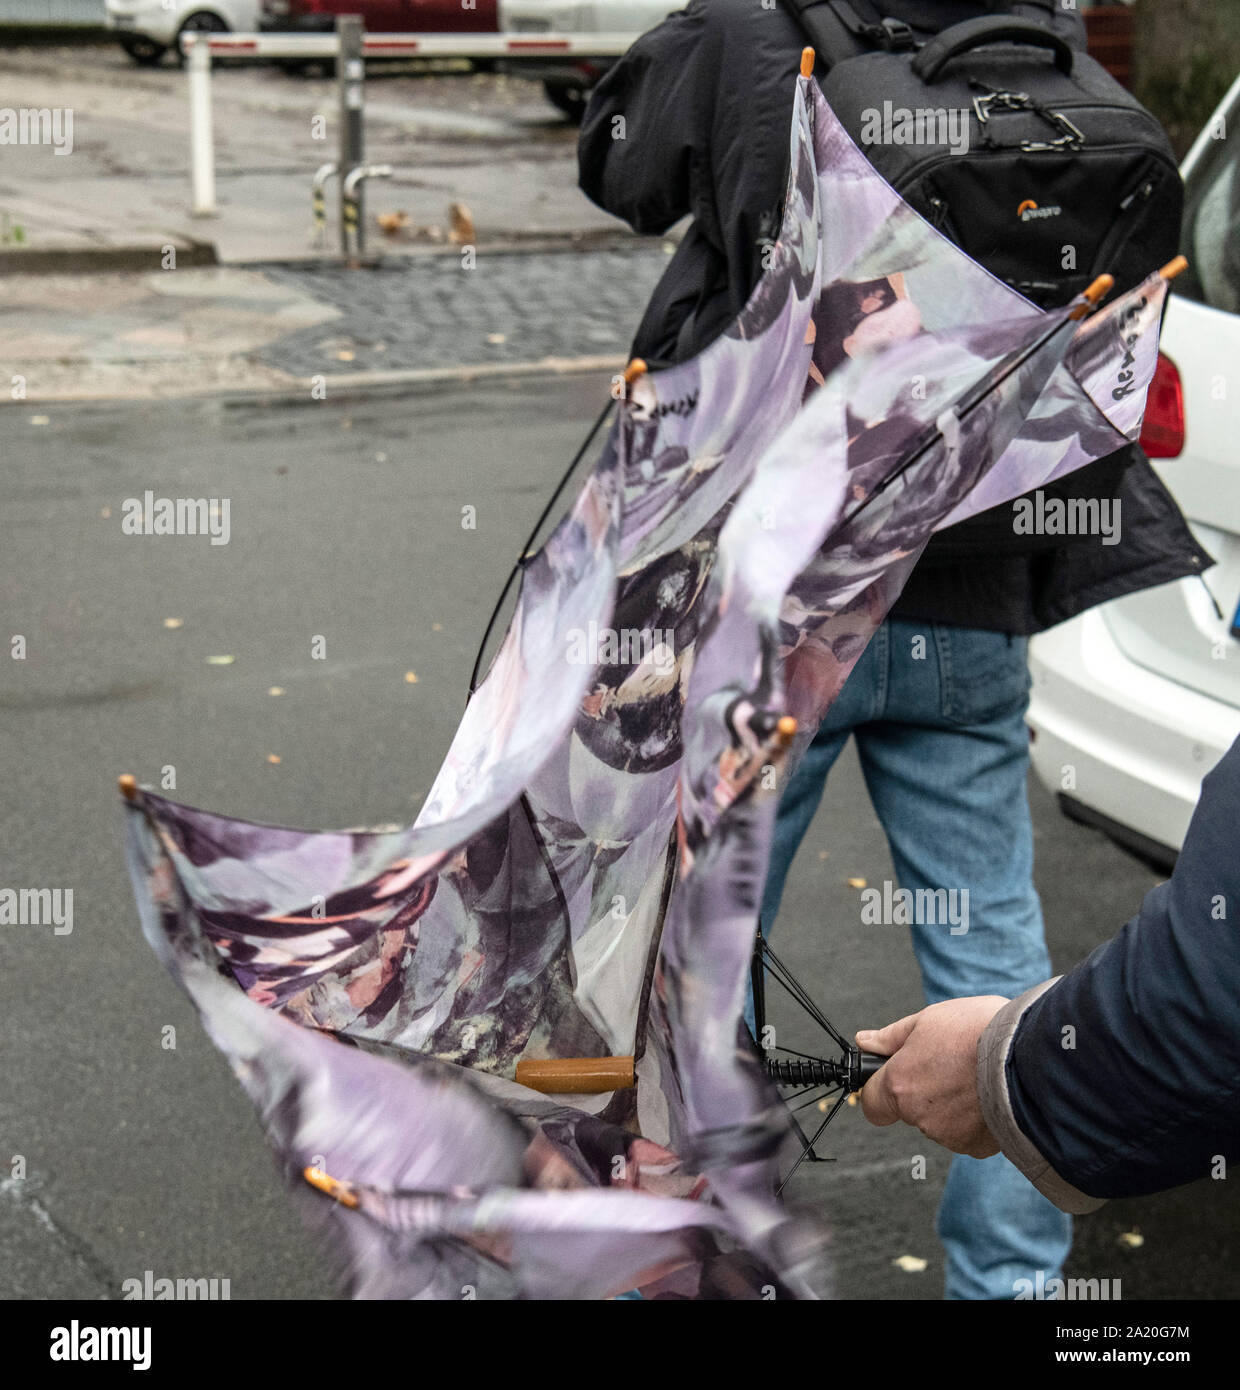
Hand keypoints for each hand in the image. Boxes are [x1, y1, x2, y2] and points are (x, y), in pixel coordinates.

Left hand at [856, 996, 1007, 1157]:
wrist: (1030, 1057)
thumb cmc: (979, 1032)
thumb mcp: (928, 1019)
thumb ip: (892, 1036)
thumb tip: (866, 1040)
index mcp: (900, 1085)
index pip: (872, 1103)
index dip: (880, 1090)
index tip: (893, 1076)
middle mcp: (920, 1116)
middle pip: (910, 1108)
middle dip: (924, 1089)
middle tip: (950, 1062)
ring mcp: (949, 1135)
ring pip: (941, 1120)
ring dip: (952, 1102)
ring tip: (976, 1074)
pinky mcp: (977, 1147)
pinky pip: (968, 1132)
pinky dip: (976, 1117)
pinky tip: (990, 1093)